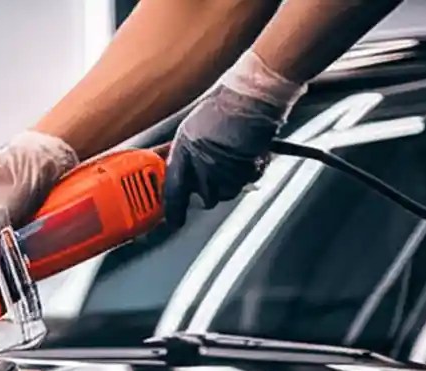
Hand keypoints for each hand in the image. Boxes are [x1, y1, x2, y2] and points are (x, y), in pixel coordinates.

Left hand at [163, 51, 305, 228]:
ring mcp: (225, 168)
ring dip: (231, 182)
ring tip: (235, 160)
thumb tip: (180, 172)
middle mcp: (202, 163)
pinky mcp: (246, 169)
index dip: (173, 209)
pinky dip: (249, 174)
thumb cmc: (224, 105)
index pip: (173, 189)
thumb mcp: (193, 128)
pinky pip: (246, 182)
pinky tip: (248, 156)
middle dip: (211, 191)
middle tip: (217, 176)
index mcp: (184, 151)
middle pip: (205, 197)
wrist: (252, 96)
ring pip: (227, 193)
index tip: (173, 221)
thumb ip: (186, 153)